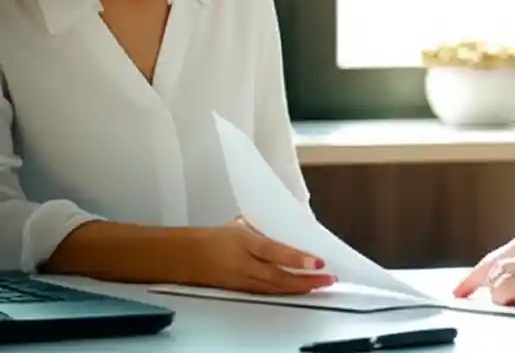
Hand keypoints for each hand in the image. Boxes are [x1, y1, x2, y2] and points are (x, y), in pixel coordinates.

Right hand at [180, 217, 336, 294]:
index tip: (318, 262)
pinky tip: (300, 290)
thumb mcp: (238, 226)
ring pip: (275, 287)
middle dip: (306, 280)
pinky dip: (286, 292)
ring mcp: (241, 279)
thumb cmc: (211, 237)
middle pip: (279, 276)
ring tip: (321, 285)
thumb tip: (289, 226)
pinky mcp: (240, 289)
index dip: (296, 258)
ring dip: (300, 288)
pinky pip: (267, 292)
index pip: (274, 251)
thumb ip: (263, 227)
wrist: (182, 257)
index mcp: (243, 242)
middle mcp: (243, 264)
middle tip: (329, 278)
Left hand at [453, 223, 514, 308]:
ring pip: (495, 283)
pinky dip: (510, 305)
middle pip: (491, 270)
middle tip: (482, 305)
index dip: (475, 276)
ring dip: (506, 299)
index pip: (495, 256)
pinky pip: (503, 295)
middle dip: (488, 291)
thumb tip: (507, 283)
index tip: (460, 290)